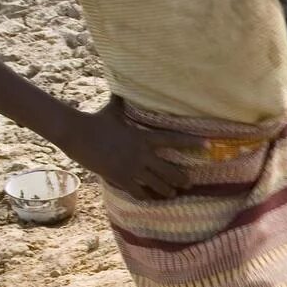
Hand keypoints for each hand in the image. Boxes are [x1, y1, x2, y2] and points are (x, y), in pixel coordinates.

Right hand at [65, 99, 203, 199]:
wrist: (77, 133)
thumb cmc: (95, 120)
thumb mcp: (112, 110)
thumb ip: (121, 102)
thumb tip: (121, 87)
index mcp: (143, 137)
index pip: (173, 140)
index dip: (191, 142)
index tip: (208, 145)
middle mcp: (141, 153)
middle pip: (168, 169)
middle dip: (180, 178)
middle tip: (189, 183)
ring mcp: (131, 167)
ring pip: (156, 183)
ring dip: (166, 190)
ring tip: (173, 195)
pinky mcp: (119, 177)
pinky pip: (138, 191)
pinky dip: (145, 196)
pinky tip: (150, 200)